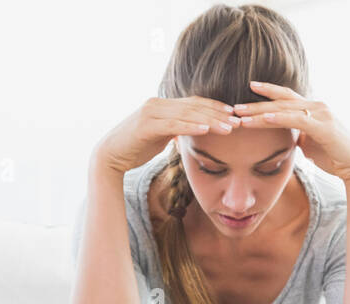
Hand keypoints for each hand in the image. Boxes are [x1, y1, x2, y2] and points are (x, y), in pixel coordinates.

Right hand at [94, 95, 236, 176]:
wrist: (111, 156)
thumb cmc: (136, 148)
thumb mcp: (160, 137)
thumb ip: (175, 130)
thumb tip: (191, 130)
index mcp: (162, 105)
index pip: (194, 103)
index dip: (214, 107)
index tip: (233, 114)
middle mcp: (157, 103)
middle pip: (194, 106)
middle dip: (218, 113)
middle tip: (238, 120)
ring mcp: (151, 112)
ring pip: (187, 114)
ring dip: (211, 120)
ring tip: (229, 127)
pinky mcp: (147, 125)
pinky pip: (174, 125)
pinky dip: (192, 126)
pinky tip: (207, 129)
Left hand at [231, 80, 349, 182]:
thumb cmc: (334, 156)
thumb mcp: (310, 144)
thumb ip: (298, 136)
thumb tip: (288, 138)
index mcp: (311, 109)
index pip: (285, 97)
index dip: (266, 93)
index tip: (247, 90)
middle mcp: (315, 106)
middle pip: (280, 101)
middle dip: (256, 103)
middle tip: (234, 106)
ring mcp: (320, 114)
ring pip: (284, 109)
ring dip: (261, 112)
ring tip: (241, 114)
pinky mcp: (322, 126)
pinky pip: (296, 120)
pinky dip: (279, 118)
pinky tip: (264, 118)